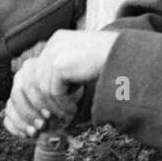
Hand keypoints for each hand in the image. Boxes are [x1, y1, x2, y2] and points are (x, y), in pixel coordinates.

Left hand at [3, 30, 117, 137]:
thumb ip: (64, 72)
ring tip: (67, 114)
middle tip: (50, 118)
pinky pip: (53, 91)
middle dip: (41, 103)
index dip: (39, 93)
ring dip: (54, 105)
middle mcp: (53, 44)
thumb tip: (46, 95)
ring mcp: (55, 52)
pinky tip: (73, 109)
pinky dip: (61, 104)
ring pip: (42, 88)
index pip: (35, 70)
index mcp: (57, 41)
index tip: (47, 110)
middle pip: (32, 80)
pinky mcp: (60, 63)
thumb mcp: (82, 64)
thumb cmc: (111, 63)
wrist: (129, 56)